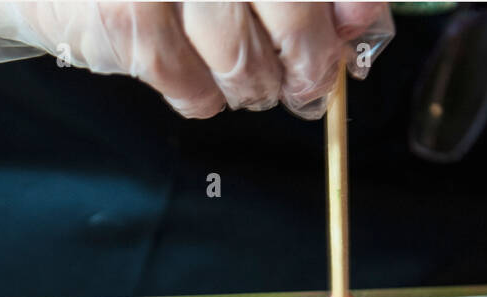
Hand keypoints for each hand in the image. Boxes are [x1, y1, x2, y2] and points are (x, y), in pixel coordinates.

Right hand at [0, 1, 394, 118]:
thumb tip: (360, 20)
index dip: (345, 5)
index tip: (354, 32)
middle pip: (291, 7)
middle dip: (308, 58)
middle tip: (307, 83)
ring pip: (242, 56)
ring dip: (253, 84)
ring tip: (246, 82)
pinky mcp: (127, 23)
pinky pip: (192, 87)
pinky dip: (203, 97)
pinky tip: (196, 81)